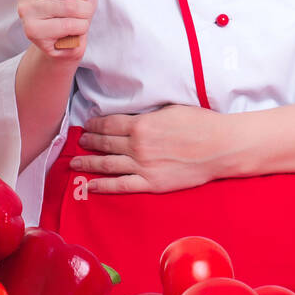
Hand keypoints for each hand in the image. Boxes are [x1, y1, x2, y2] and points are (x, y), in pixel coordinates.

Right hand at [15, 0, 97, 59]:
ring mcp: (24, 10)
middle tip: (87, 1)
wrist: (67, 37)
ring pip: (69, 6)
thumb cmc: (74, 1)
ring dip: (85, 12)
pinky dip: (81, 27)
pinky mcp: (31, 31)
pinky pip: (68, 25)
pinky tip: (75, 28)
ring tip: (82, 15)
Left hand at [71, 104, 235, 193]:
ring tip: (75, 162)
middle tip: (80, 141)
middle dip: (89, 142)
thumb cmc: (201, 124)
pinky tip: (91, 185)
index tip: (88, 125)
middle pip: (104, 143)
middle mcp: (137, 145)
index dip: (95, 125)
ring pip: (106, 164)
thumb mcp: (171, 109)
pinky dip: (103, 186)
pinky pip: (120, 186)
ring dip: (88, 162)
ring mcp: (142, 166)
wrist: (219, 147)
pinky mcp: (151, 183)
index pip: (109, 124)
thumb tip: (136, 116)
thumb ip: (149, 114)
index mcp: (141, 124)